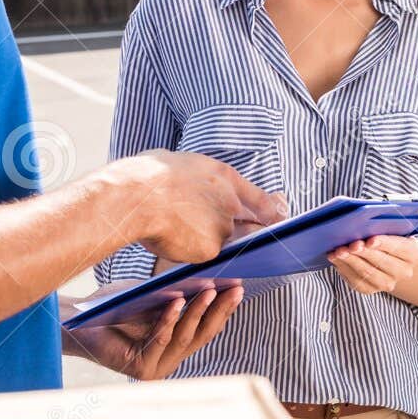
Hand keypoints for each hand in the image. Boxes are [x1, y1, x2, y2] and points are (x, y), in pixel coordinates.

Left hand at [66, 286, 243, 380]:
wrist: (77, 323)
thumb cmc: (114, 308)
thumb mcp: (153, 299)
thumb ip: (177, 295)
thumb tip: (209, 277)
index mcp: (176, 345)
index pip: (206, 328)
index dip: (224, 309)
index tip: (238, 287)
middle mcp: (169, 360)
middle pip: (201, 335)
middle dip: (219, 310)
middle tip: (234, 289)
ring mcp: (156, 367)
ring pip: (183, 338)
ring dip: (198, 312)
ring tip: (209, 290)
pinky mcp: (139, 369)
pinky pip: (158, 340)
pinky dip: (168, 320)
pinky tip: (177, 302)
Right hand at [96, 150, 287, 264]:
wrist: (136, 195)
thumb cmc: (148, 175)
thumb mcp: (180, 162)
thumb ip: (197, 177)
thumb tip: (190, 181)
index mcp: (224, 177)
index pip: (260, 198)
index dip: (272, 211)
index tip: (280, 218)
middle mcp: (230, 203)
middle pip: (247, 225)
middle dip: (241, 232)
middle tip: (225, 232)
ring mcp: (222, 228)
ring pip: (222, 242)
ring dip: (208, 241)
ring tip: (181, 231)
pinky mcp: (210, 249)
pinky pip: (204, 256)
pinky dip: (192, 253)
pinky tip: (174, 242)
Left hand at [327, 234, 417, 294]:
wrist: (388, 258)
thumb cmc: (388, 236)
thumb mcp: (392, 228)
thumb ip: (383, 226)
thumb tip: (361, 222)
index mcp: (414, 253)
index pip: (400, 247)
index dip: (384, 243)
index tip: (370, 240)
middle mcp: (404, 271)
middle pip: (382, 262)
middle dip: (364, 253)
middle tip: (351, 245)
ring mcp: (388, 283)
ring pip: (367, 273)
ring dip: (350, 261)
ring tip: (338, 251)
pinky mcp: (371, 289)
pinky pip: (356, 281)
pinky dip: (344, 268)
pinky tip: (335, 258)